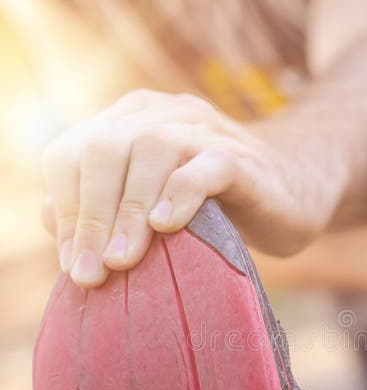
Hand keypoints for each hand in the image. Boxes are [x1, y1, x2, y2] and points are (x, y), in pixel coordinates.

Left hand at [41, 89, 334, 286]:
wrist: (294, 189)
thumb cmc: (217, 205)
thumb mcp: (153, 206)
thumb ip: (104, 206)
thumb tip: (50, 219)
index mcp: (129, 123)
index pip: (73, 154)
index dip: (67, 210)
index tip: (73, 266)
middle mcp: (162, 116)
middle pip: (106, 150)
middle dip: (90, 215)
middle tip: (90, 273)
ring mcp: (205, 131)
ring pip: (152, 152)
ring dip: (129, 210)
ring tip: (122, 260)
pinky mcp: (243, 158)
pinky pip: (206, 165)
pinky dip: (181, 193)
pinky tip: (167, 226)